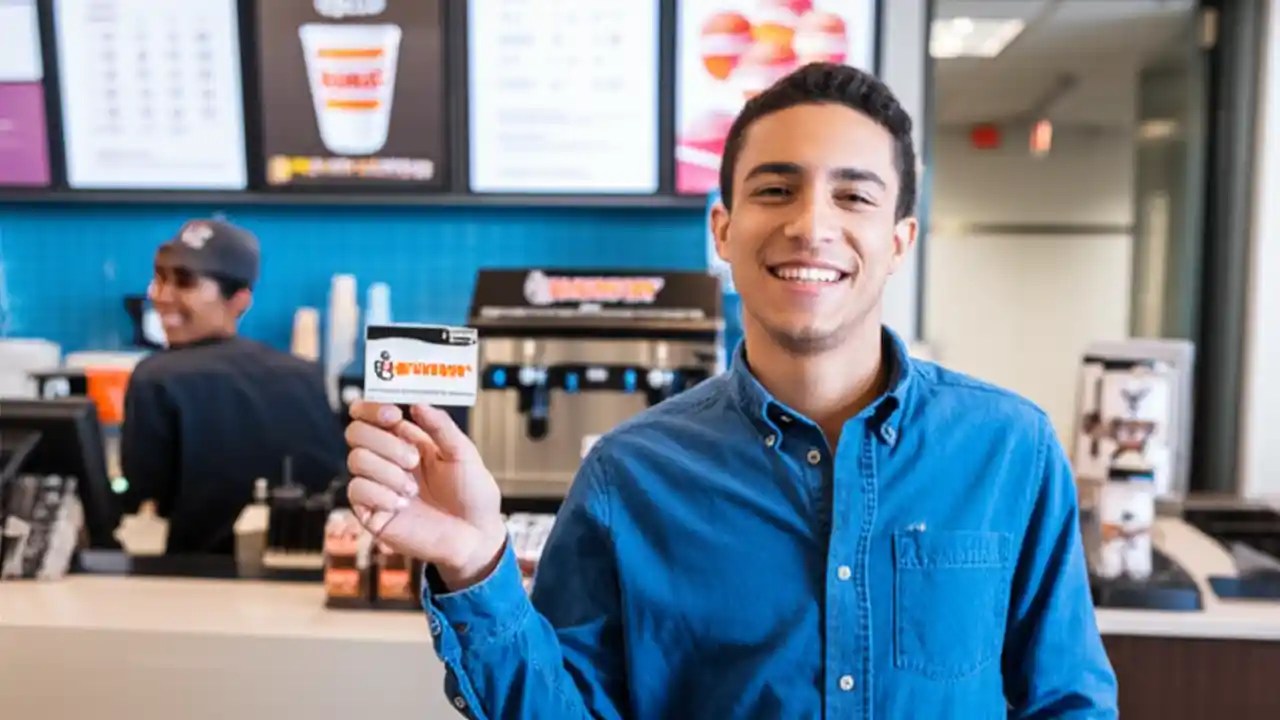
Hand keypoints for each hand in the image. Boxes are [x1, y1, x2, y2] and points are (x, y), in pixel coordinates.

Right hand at [346, 402, 506, 590]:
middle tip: (412, 459)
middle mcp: (389, 460)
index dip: (372, 408)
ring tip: (413, 490)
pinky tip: (401, 505)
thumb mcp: (464, 454)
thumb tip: (416, 403)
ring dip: (387, 471)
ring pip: (355, 460)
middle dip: (383, 441)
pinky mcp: (371, 512)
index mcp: (408, 440)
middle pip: (356, 433)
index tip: (392, 414)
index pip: (373, 414)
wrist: (476, 537)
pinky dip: (379, 494)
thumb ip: (441, 427)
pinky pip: (356, 491)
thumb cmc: (474, 495)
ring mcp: (378, 486)